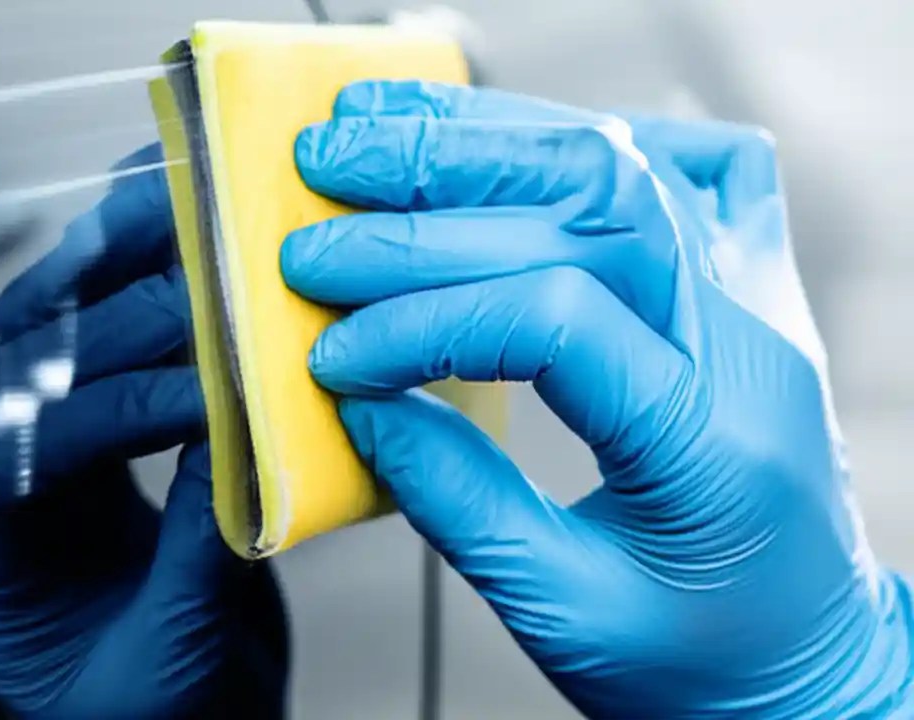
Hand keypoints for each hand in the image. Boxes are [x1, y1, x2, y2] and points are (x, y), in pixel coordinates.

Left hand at [0, 145, 286, 719]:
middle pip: (12, 379)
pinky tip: (180, 244)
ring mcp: (41, 462)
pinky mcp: (98, 442)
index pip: (10, 461)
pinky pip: (100, 349)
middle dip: (106, 325)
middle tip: (201, 282)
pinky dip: (136, 290)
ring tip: (166, 209)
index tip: (200, 399)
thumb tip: (236, 426)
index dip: (105, 415)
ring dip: (99, 272)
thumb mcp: (172, 657)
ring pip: (39, 339)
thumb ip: (197, 545)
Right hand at [282, 81, 913, 717]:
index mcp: (711, 440)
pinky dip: (595, 138)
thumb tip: (359, 400)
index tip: (334, 351)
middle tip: (325, 181)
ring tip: (380, 129)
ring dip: (490, 138)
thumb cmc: (700, 663)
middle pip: (591, 204)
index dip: (424, 318)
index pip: (554, 317)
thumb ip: (455, 500)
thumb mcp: (564, 613)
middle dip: (438, 187)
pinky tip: (520, 139)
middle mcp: (748, 345)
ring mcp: (755, 303)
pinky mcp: (742, 291)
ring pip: (626, 165)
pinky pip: (693, 169)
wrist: (805, 669)